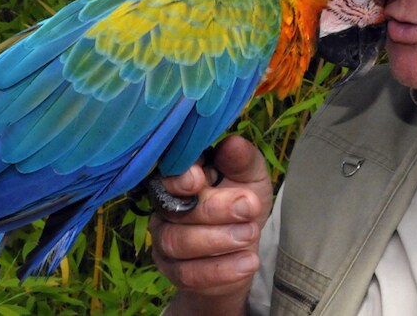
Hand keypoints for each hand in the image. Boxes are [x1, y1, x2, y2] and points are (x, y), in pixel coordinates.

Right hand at [151, 135, 273, 314]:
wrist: (244, 250)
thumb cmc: (243, 203)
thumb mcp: (252, 178)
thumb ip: (242, 160)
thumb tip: (232, 142)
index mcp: (181, 177)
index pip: (168, 174)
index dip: (180, 178)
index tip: (201, 180)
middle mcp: (165, 207)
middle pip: (176, 209)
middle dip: (215, 209)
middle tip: (249, 208)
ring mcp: (164, 240)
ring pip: (178, 242)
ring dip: (218, 239)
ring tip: (251, 234)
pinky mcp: (173, 271)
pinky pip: (189, 274)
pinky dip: (221, 269)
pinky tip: (247, 262)